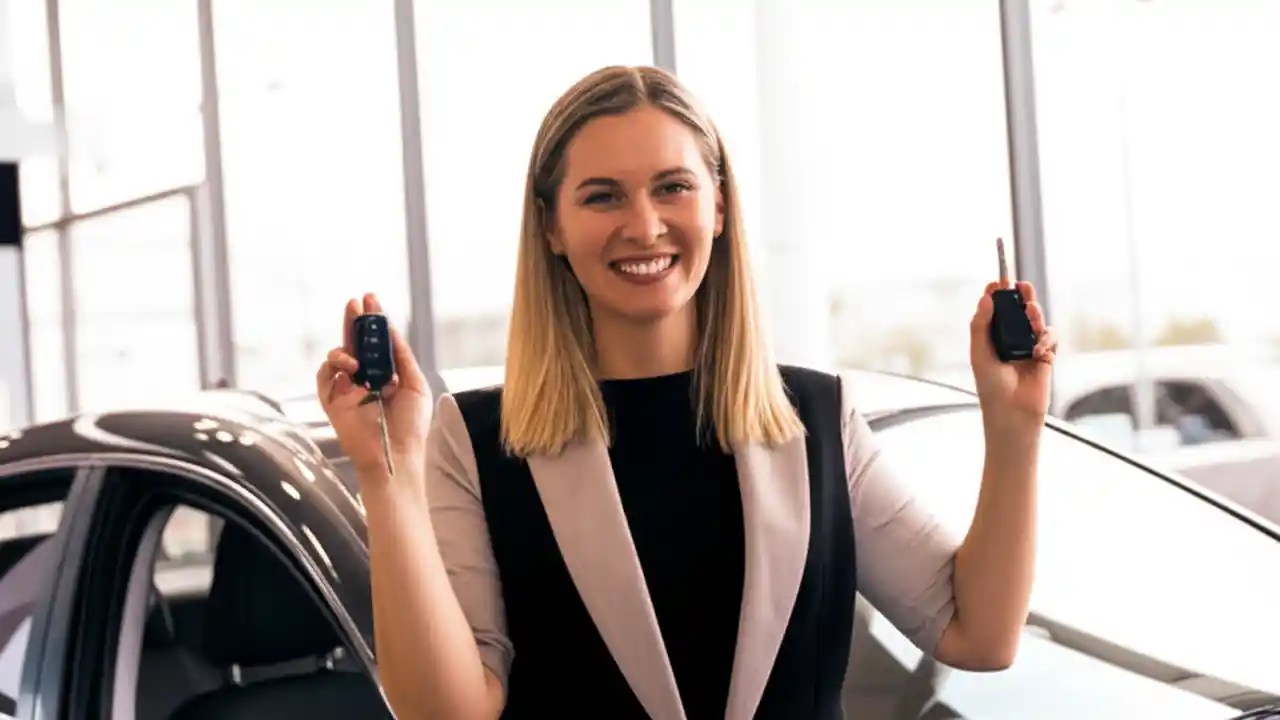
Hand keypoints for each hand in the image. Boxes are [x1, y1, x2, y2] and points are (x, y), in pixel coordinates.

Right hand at [315, 293, 432, 483]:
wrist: (395, 455)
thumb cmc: (410, 425)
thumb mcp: (415, 385)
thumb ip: (402, 356)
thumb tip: (391, 328)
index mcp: (386, 374)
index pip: (377, 342)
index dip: (374, 320)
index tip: (371, 299)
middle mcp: (366, 378)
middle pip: (355, 342)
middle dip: (354, 320)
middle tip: (355, 302)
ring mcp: (347, 389)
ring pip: (337, 356)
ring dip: (345, 347)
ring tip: (356, 357)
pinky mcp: (333, 402)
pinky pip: (324, 376)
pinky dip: (334, 366)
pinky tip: (350, 368)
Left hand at [969, 279, 1056, 423]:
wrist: (1011, 414)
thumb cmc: (991, 388)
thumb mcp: (979, 354)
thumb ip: (981, 325)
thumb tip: (986, 297)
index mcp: (992, 338)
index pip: (995, 310)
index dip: (996, 295)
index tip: (997, 282)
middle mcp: (1010, 340)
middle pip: (1018, 310)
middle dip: (1021, 295)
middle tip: (1021, 285)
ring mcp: (1029, 347)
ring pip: (1037, 320)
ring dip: (1035, 313)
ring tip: (1030, 310)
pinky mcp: (1046, 356)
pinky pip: (1050, 338)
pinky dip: (1046, 339)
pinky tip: (1037, 350)